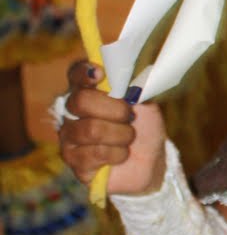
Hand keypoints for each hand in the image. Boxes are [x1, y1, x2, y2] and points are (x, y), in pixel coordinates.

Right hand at [58, 62, 168, 196]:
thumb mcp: (145, 104)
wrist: (150, 161)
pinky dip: (117, 154)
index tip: (100, 74)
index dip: (84, 72)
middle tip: (130, 117)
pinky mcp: (74, 161)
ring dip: (121, 135)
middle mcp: (71, 111)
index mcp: (88, 90)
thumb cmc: (144, 128)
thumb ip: (133, 87)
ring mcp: (69, 136)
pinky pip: (96, 153)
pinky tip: (121, 155)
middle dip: (115, 110)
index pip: (76, 74)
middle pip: (81, 101)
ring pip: (91, 129)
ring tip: (129, 138)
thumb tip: (127, 75)